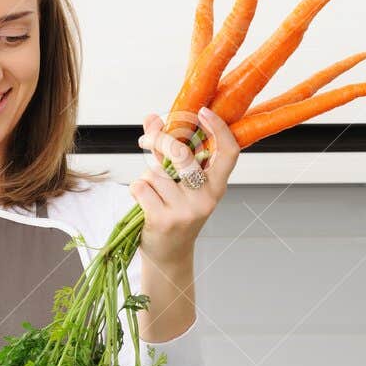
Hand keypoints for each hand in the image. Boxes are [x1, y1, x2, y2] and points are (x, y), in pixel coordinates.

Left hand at [130, 106, 239, 269]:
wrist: (169, 254)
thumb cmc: (175, 212)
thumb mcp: (179, 183)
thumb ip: (168, 150)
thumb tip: (151, 117)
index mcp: (217, 186)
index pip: (228, 152)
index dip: (219, 128)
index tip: (202, 111)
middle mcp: (206, 198)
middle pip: (181, 153)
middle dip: (159, 140)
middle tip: (145, 140)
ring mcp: (186, 210)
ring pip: (155, 172)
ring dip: (146, 176)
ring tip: (152, 191)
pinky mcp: (163, 220)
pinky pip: (141, 187)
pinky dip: (137, 189)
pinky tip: (145, 202)